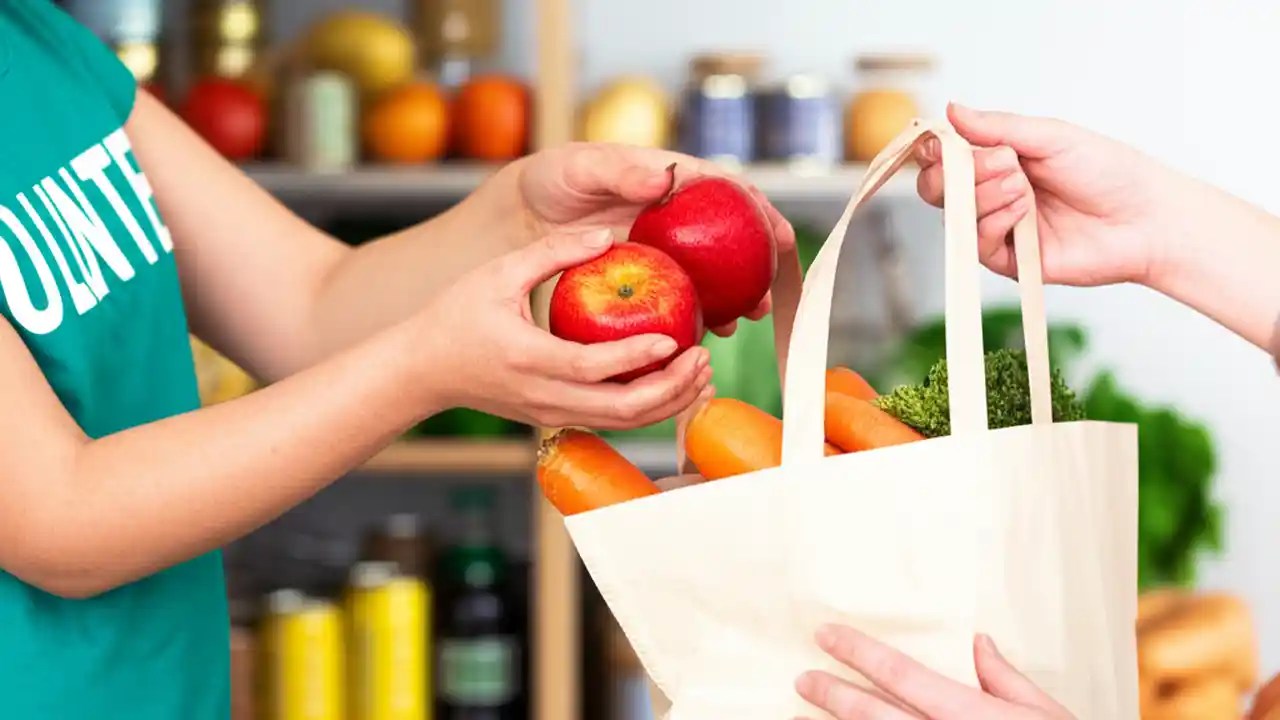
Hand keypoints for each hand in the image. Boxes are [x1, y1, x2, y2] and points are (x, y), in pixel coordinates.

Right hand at [419, 229, 710, 429]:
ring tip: (701, 372)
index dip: (638, 357)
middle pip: (622, 410)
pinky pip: (611, 419)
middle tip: (704, 358)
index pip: (593, 367)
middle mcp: (545, 397)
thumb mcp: (497, 273)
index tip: (675, 338)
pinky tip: (673, 381)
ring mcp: (551, 414)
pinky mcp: (555, 418)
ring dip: (668, 402)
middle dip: (672, 389)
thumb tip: (607, 235)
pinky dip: (648, 407)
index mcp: (529, 359)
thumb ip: (551, 252)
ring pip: (623, 423)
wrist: (422, 371)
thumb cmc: (455, 315)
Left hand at [512, 142, 797, 335]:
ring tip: (743, 319)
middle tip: (767, 292)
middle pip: (728, 239)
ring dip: (730, 296)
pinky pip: (675, 294)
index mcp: (671, 179)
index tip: (780, 235)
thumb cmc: (555, 178)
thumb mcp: (583, 168)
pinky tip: (699, 334)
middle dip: (756, 266)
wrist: (523, 211)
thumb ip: (620, 171)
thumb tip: (664, 178)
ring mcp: (663, 247)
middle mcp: (675, 215)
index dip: (759, 210)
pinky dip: (691, 312)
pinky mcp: (645, 274)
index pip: (726, 191)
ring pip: (708, 272)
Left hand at [795, 625, 1074, 719]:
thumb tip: (979, 643)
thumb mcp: (1048, 715)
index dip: (858, 652)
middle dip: (833, 694)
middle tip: (802, 679)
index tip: (826, 635)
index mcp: (970, 714)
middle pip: (873, 713)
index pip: (900, 674)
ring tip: (802, 715)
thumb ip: (1008, 680)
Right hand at [916, 102, 1184, 287]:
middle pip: (937, 188)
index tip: (944, 145)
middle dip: (954, 174)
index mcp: (1001, 161)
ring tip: (1022, 187)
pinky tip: (1021, 212)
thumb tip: (953, 110)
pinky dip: (992, 224)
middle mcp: (994, 194)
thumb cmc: (1110, 173)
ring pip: (955, 214)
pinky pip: (976, 245)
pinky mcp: (1010, 260)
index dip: (937, 151)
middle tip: (998, 164)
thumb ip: (999, 127)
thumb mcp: (1052, 136)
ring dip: (983, 196)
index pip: (946, 157)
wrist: (1146, 219)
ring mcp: (1000, 227)